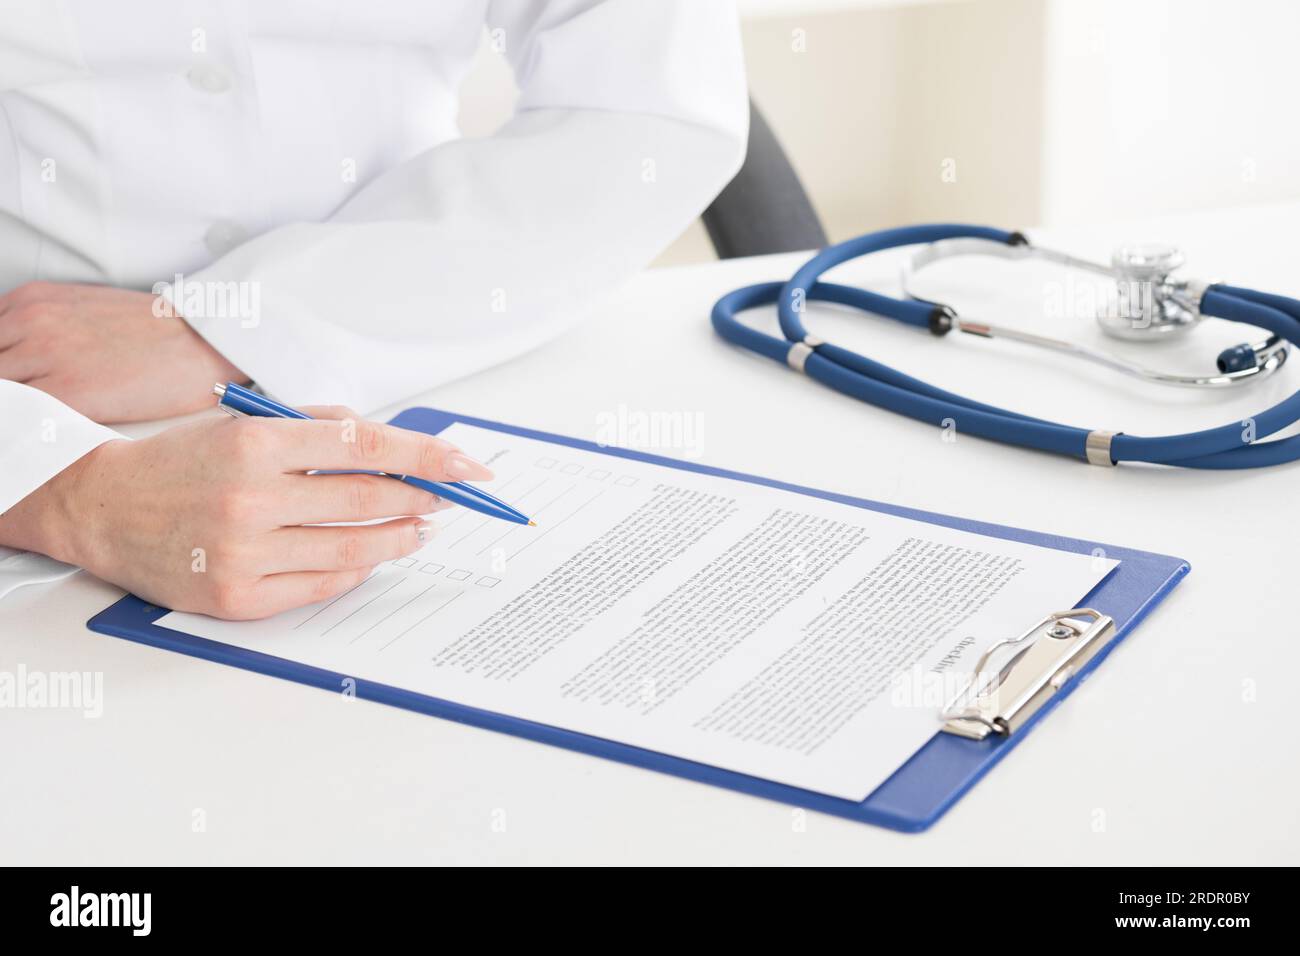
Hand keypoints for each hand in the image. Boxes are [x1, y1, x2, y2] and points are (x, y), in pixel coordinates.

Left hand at [0, 281, 247, 422]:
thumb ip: (45, 330)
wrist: (208, 339)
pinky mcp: (68, 392)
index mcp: (32, 300)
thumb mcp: (86, 312)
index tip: (15, 387)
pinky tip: (36, 440)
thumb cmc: (158, 332)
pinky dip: (21, 429)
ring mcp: (46, 355)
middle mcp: (31, 321)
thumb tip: (25, 363)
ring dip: (11, 410)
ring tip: (29, 429)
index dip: (2, 370)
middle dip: (4, 388)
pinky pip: (18, 415)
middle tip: (24, 407)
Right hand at [0, 407, 494, 619]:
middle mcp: (251, 498)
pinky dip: (358, 571)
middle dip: (425, 499)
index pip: (365, 445)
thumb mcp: (246, 423)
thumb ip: (320, 430)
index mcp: (255, 442)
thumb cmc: (184, 462)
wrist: (101, 507)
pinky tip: (374, 556)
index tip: (470, 466)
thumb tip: (398, 448)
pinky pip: (323, 587)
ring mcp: (245, 553)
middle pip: (368, 500)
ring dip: (400, 538)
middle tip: (453, 499)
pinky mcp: (238, 598)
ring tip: (421, 527)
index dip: (428, 457)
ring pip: (354, 550)